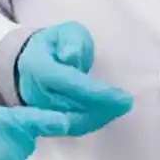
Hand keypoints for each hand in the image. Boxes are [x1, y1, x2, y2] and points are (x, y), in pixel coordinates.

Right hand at [17, 21, 132, 134]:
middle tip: (126, 103)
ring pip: (73, 121)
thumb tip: (71, 56)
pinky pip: (72, 127)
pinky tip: (109, 114)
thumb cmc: (56, 44)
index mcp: (37, 67)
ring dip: (100, 117)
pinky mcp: (45, 123)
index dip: (96, 92)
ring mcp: (38, 110)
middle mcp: (34, 92)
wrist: (33, 61)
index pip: (69, 83)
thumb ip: (71, 41)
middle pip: (72, 107)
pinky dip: (93, 122)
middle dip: (102, 108)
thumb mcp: (66, 32)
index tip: (121, 97)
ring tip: (121, 107)